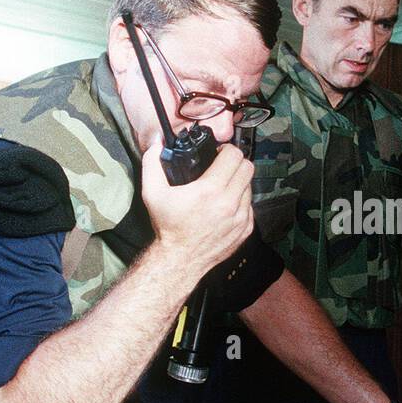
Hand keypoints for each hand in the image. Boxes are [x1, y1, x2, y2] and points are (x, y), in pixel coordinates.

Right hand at [140, 140, 253, 278]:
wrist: (180, 259)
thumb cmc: (167, 227)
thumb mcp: (152, 193)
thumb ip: (151, 163)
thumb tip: (155, 143)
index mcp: (210, 190)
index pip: (234, 156)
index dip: (226, 150)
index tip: (218, 154)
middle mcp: (229, 203)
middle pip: (248, 168)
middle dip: (236, 162)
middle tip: (223, 166)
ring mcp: (241, 217)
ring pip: (250, 186)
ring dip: (238, 181)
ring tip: (223, 185)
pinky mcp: (245, 229)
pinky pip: (250, 206)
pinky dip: (240, 201)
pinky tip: (225, 204)